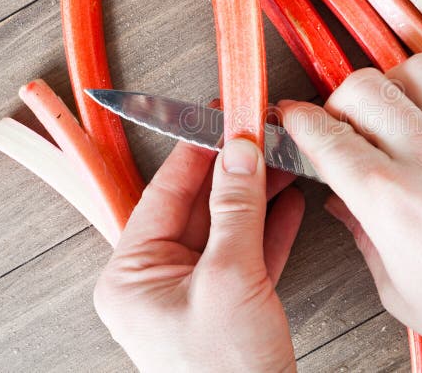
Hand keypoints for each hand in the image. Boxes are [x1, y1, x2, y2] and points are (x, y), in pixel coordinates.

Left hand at [94, 138, 304, 372]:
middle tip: (259, 132)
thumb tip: (241, 152)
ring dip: (255, 196)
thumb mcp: (229, 279)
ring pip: (226, 228)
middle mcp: (158, 281)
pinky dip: (269, 229)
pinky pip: (246, 255)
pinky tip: (288, 201)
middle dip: (232, 171)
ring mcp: (194, 293)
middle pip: (198, 207)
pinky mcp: (228, 305)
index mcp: (133, 275)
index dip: (195, 151)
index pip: (164, 194)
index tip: (220, 116)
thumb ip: (236, 210)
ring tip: (280, 158)